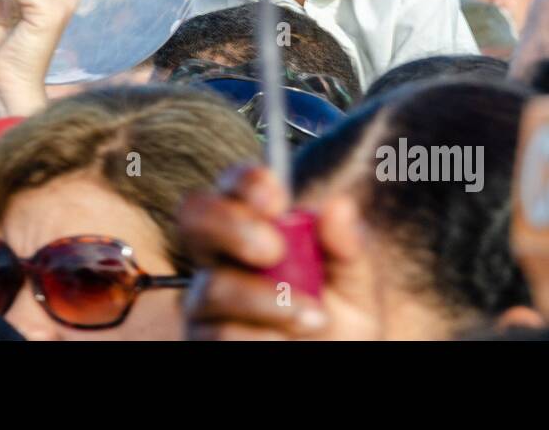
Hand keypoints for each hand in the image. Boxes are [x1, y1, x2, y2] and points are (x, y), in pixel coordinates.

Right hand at [179, 163, 380, 340]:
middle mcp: (220, 258)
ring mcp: (205, 302)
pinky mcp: (201, 341)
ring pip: (213, 285)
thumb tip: (338, 206)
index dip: (247, 181)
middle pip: (193, 216)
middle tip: (274, 250)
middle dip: (232, 225)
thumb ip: (347, 247)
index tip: (279, 200)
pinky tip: (288, 342)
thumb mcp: (356, 288)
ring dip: (266, 301)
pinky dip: (262, 338)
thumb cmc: (340, 329)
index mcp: (255, 228)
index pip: (233, 185)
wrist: (334, 367)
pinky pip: (220, 334)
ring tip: (313, 319)